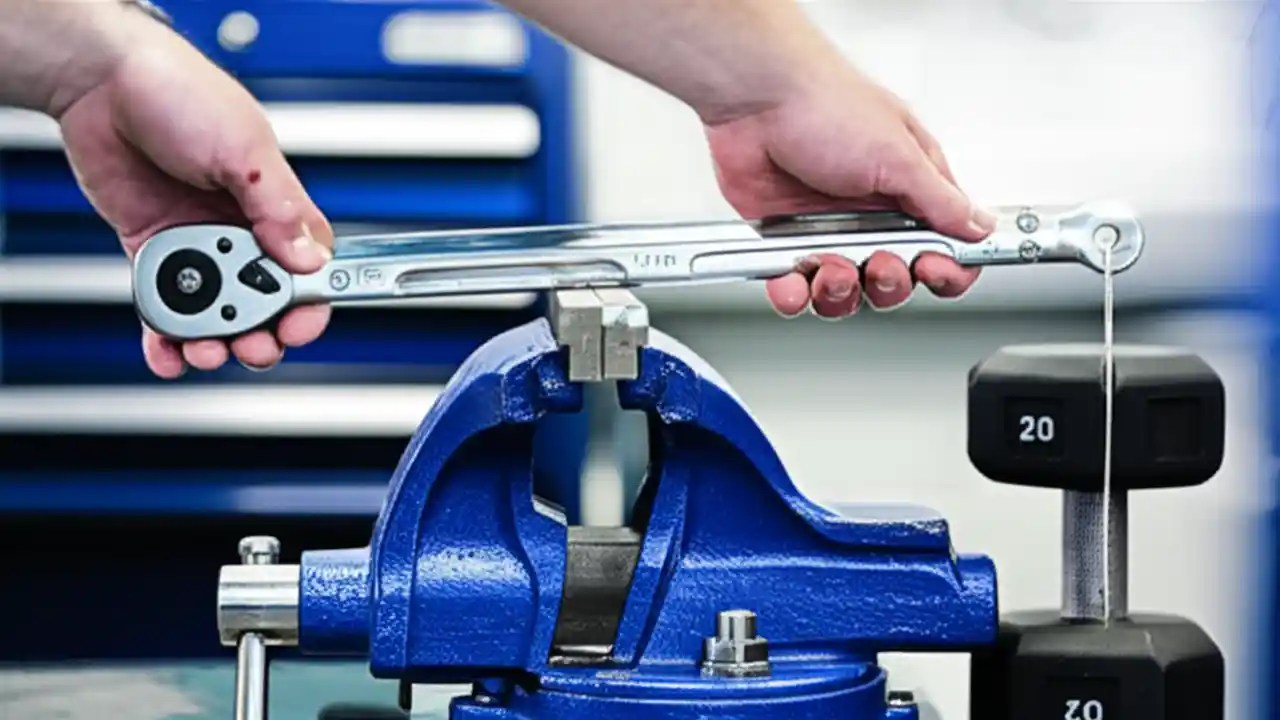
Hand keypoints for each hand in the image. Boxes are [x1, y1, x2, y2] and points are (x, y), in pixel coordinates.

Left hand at [54, 28, 333, 377]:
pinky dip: (166, 336)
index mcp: (275, 206)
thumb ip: (279, 207)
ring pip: (216, 311)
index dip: (310, 303)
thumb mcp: (244, 149)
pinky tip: (170, 354)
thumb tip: (309, 258)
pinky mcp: (153, 250)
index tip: (300, 324)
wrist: (102, 84)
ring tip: (205, 349)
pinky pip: (164, 305)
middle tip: (252, 345)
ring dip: (215, 340)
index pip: (309, 268)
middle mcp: (240, 229)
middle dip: (261, 333)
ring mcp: (196, 243)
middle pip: (263, 301)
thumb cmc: (179, 94)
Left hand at [705, 67, 994, 317]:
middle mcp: (871, 213)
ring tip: (831, 269)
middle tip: (877, 264)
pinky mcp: (786, 241)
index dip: (947, 267)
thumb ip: (939, 199)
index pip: (945, 244)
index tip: (935, 269)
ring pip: (846, 291)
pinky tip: (794, 284)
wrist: (754, 99)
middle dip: (890, 283)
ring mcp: (828, 229)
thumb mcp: (896, 153)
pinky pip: (796, 286)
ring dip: (842, 292)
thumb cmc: (824, 104)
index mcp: (908, 187)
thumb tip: (979, 225)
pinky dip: (795, 295)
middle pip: (896, 279)